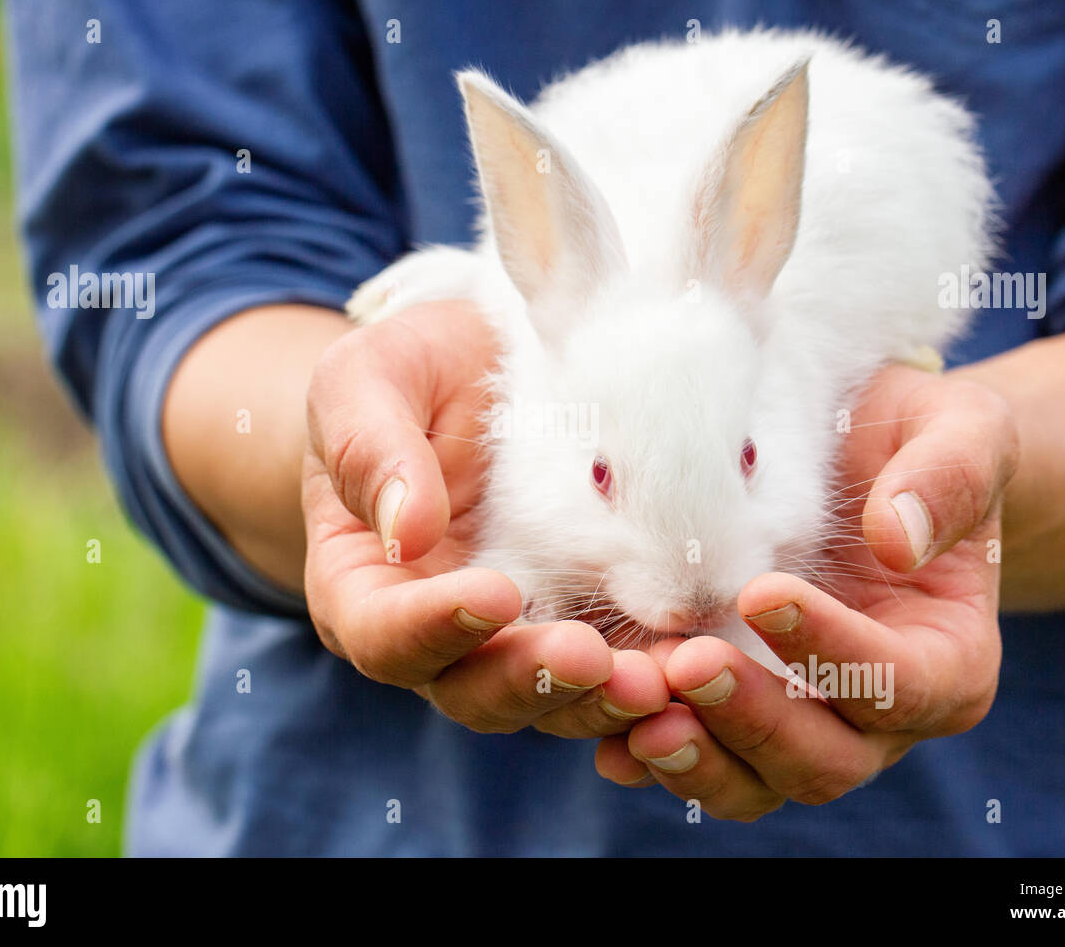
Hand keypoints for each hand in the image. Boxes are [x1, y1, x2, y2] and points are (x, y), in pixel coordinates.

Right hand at [302, 300, 667, 735]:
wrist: (486, 364)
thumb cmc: (410, 371)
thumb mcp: (367, 380)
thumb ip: (370, 448)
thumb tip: (407, 530)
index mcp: (365, 586)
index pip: (383, 634)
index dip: (431, 628)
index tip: (491, 593)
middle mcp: (438, 632)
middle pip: (472, 690)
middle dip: (532, 681)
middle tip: (589, 659)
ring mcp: (519, 635)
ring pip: (552, 701)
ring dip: (603, 699)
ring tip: (658, 678)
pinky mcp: (589, 619)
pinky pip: (616, 672)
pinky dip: (653, 681)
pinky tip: (699, 662)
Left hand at [594, 364, 1018, 819]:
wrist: (849, 454)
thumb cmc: (910, 440)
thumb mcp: (956, 427)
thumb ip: (948, 475)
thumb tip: (897, 539)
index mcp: (945, 660)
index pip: (900, 682)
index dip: (834, 650)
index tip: (763, 593)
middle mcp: (876, 717)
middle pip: (824, 757)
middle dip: (754, 716)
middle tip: (688, 660)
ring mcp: (798, 725)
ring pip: (755, 780)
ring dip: (698, 755)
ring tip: (640, 713)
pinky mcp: (730, 715)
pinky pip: (699, 762)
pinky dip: (650, 757)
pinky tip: (607, 735)